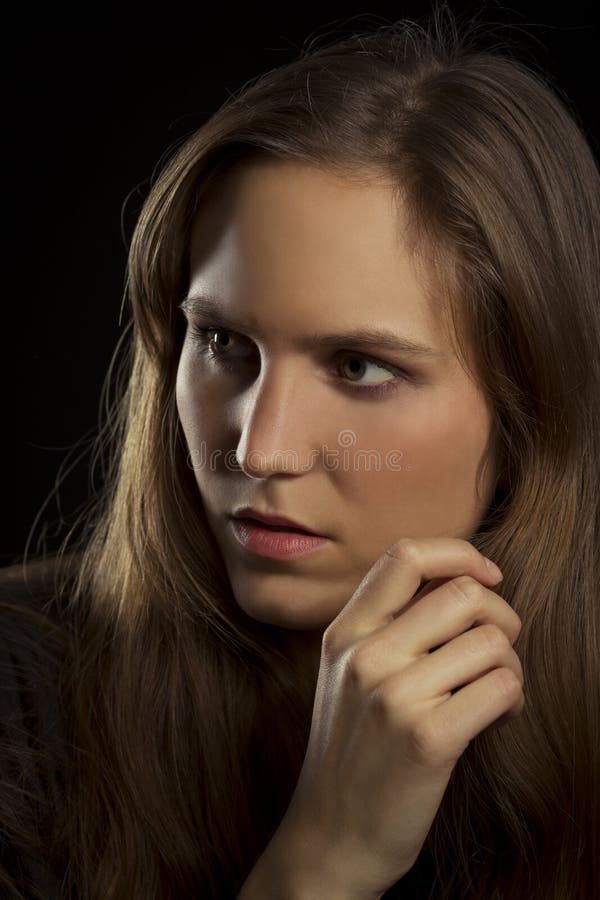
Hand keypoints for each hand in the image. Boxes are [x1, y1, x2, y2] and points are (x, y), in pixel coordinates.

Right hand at [275, 538, 523, 898]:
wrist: (330, 837)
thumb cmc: (353, 750)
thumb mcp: (348, 674)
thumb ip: (388, 624)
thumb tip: (463, 580)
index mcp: (345, 632)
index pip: (406, 555)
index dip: (459, 554)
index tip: (486, 575)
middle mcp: (364, 656)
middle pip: (464, 594)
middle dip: (500, 616)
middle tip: (495, 648)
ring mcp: (392, 696)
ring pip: (491, 640)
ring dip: (509, 663)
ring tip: (492, 689)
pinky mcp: (426, 739)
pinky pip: (502, 685)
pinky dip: (512, 697)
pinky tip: (495, 716)